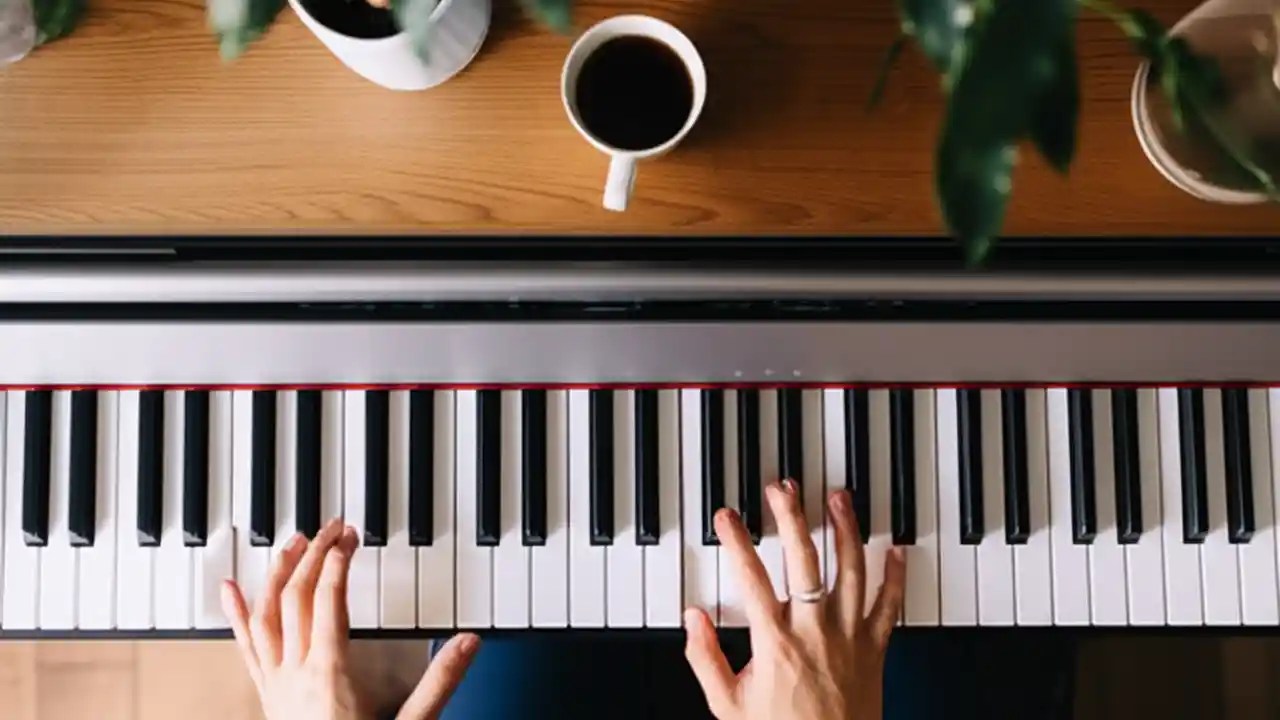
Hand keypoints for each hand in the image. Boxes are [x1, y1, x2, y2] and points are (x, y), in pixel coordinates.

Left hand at [222, 519, 479, 719]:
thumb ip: (439, 683)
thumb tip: (467, 643)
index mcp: (329, 674)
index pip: (328, 600)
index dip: (338, 561)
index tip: (349, 535)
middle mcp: (294, 674)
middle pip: (295, 598)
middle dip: (312, 555)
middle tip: (329, 528)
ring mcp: (274, 685)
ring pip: (264, 616)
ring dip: (276, 575)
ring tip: (289, 544)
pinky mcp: (266, 697)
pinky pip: (245, 647)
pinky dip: (236, 615)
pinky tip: (229, 591)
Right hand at [684, 483, 905, 719]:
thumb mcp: (727, 705)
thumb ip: (705, 658)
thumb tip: (692, 618)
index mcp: (775, 642)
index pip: (750, 577)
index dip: (737, 541)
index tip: (727, 517)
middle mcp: (814, 631)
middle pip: (804, 561)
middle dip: (791, 517)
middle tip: (782, 488)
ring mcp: (849, 637)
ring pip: (852, 571)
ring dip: (845, 530)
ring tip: (838, 499)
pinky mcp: (875, 649)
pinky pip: (890, 606)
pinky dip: (896, 577)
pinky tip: (895, 550)